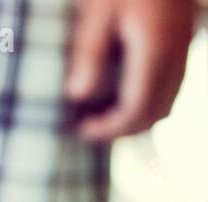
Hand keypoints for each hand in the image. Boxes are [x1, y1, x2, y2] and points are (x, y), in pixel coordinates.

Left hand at [66, 0, 195, 141]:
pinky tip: (118, 91)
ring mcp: (183, 47)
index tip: (81, 130)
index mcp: (155, 51)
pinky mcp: (181, 39)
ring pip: (166, 99)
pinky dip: (146, 96)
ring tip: (99, 113)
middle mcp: (175, 54)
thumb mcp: (97, 11)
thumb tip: (77, 95)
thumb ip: (89, 53)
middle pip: (157, 112)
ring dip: (136, 114)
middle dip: (123, 128)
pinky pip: (169, 82)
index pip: (137, 110)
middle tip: (87, 127)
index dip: (110, 129)